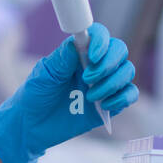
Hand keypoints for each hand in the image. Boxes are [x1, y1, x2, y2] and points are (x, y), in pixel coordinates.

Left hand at [0, 22, 138, 162]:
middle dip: (108, 64)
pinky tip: (105, 105)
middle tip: (87, 79)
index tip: (92, 56)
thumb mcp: (43, 75)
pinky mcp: (110, 104)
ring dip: (113, 83)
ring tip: (90, 96)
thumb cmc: (35, 95)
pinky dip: (123, 98)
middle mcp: (95, 65)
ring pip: (127, 71)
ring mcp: (104, 84)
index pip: (99, 35)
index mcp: (78, 52)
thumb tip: (77, 42)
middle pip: (119, 51)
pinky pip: (130, 94)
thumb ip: (61, 60)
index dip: (101, 41)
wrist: (32, 127)